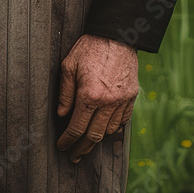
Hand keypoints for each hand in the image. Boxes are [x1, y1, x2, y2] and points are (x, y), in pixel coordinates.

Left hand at [56, 34, 137, 161]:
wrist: (117, 36)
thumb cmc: (89, 48)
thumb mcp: (68, 65)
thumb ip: (65, 93)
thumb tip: (62, 115)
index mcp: (89, 95)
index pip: (77, 128)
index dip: (67, 141)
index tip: (61, 146)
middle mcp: (108, 103)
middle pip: (94, 136)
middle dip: (82, 149)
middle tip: (73, 157)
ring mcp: (122, 101)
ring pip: (109, 131)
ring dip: (97, 142)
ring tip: (87, 147)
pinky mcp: (132, 97)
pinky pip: (122, 121)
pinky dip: (113, 129)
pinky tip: (104, 131)